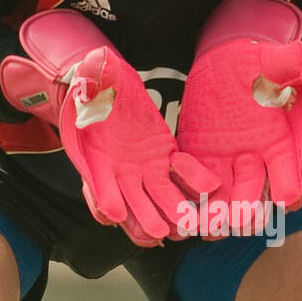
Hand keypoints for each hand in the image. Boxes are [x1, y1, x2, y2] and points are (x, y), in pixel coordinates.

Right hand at [62, 45, 218, 246]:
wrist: (112, 85)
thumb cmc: (96, 82)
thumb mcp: (92, 77)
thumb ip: (92, 79)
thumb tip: (91, 69)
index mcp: (94, 155)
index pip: (96, 183)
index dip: (104, 198)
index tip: (114, 213)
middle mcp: (118, 170)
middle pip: (130, 201)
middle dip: (144, 216)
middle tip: (158, 232)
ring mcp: (143, 168)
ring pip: (158, 196)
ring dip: (172, 210)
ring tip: (188, 223)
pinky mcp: (165, 159)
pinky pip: (181, 175)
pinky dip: (194, 181)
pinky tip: (210, 185)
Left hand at [175, 0, 301, 232]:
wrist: (225, 66)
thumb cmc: (254, 64)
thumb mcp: (270, 62)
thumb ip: (291, 62)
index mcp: (279, 147)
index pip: (290, 184)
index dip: (287, 192)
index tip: (281, 196)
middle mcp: (255, 164)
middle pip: (255, 204)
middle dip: (246, 214)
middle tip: (233, 219)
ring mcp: (227, 166)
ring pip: (224, 205)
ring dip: (214, 215)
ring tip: (203, 220)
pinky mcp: (201, 161)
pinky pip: (194, 185)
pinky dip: (187, 185)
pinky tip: (178, 165)